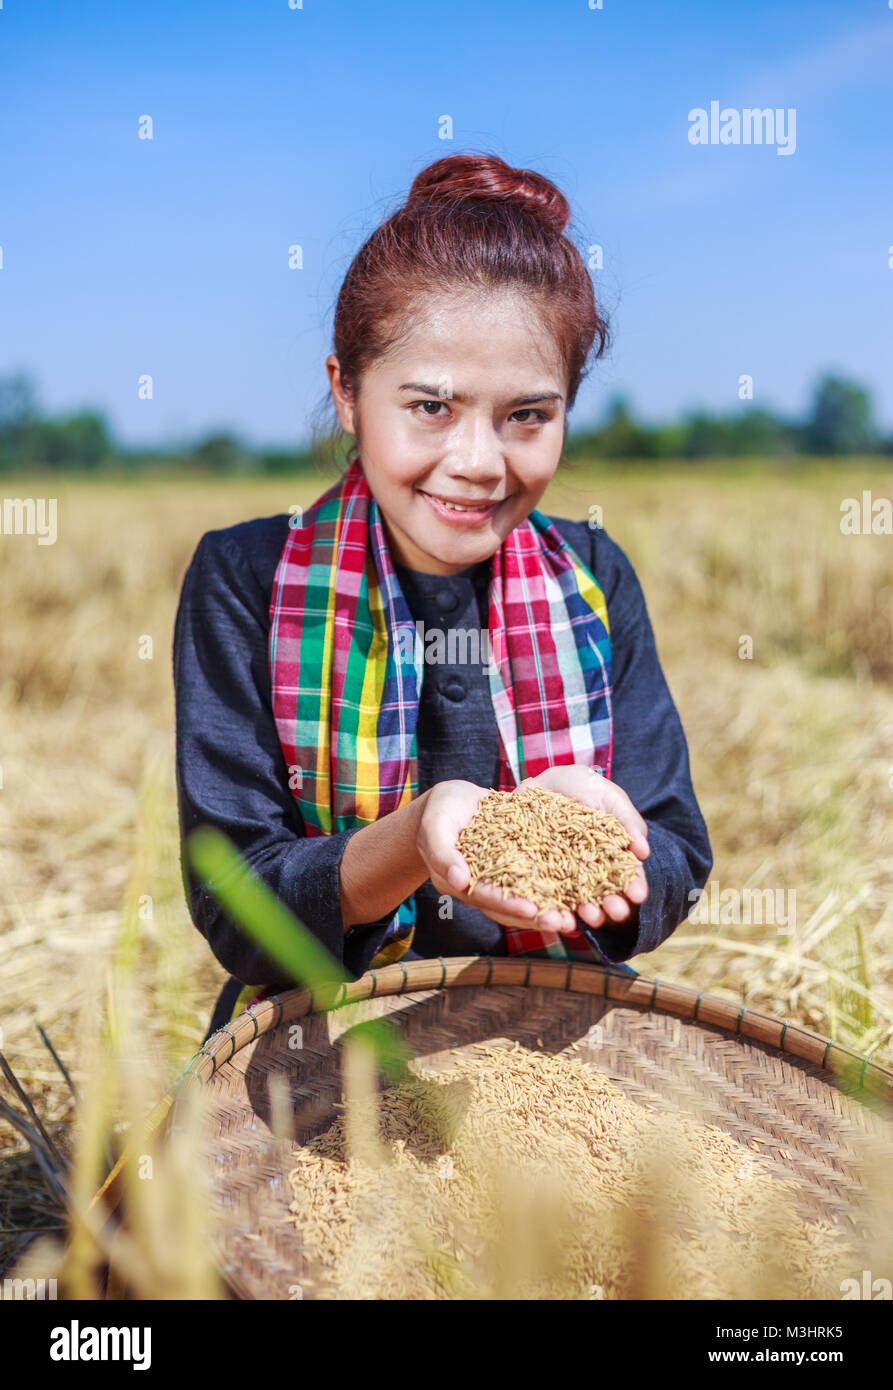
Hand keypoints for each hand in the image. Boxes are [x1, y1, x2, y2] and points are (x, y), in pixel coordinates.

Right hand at [416, 780, 561, 931]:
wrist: (451, 803)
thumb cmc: (440, 811)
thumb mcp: (436, 824)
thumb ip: (442, 851)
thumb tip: (458, 880)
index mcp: (458, 882)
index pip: (486, 896)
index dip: (508, 903)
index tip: (533, 909)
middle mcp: (479, 888)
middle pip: (508, 907)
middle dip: (537, 916)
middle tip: (564, 923)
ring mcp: (498, 880)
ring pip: (524, 900)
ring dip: (548, 910)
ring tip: (573, 920)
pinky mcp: (513, 868)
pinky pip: (533, 882)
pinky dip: (552, 891)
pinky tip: (574, 897)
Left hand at [516, 765, 649, 932]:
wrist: (545, 779)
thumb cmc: (584, 787)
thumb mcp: (609, 797)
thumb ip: (627, 822)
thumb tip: (644, 852)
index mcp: (612, 853)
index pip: (626, 873)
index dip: (634, 884)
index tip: (638, 895)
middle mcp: (589, 868)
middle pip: (603, 891)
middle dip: (612, 904)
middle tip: (618, 913)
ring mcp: (563, 871)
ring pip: (576, 896)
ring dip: (586, 909)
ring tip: (591, 917)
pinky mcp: (537, 870)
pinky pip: (543, 891)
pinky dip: (549, 904)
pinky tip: (556, 914)